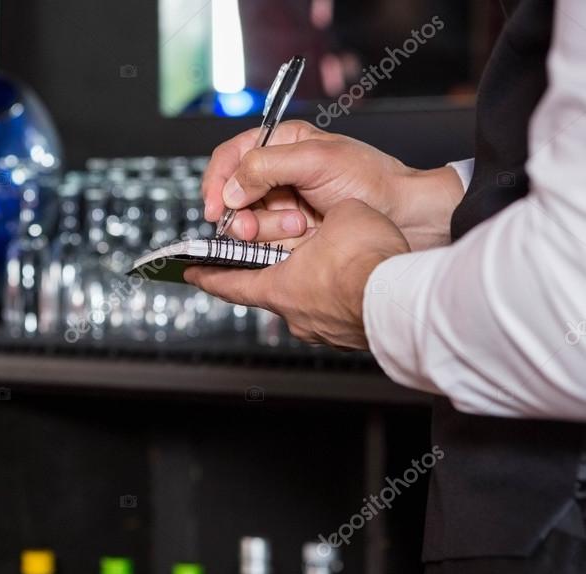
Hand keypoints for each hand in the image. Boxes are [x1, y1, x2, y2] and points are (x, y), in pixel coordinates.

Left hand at [184, 199, 409, 349]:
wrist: (405, 300)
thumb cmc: (367, 261)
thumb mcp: (340, 214)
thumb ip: (325, 213)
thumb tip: (332, 216)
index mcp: (278, 287)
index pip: (227, 282)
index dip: (207, 274)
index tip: (190, 272)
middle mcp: (294, 315)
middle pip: (269, 290)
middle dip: (272, 270)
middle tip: (275, 254)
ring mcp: (322, 330)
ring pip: (305, 302)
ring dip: (310, 284)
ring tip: (328, 265)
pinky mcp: (349, 337)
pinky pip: (335, 314)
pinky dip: (337, 297)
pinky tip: (355, 283)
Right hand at [202, 121, 463, 250]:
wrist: (407, 218)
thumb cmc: (375, 181)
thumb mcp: (318, 161)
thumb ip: (267, 167)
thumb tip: (230, 188)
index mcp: (283, 143)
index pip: (231, 156)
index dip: (216, 181)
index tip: (214, 207)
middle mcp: (279, 174)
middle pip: (233, 196)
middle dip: (242, 214)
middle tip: (250, 228)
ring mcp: (284, 205)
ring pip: (248, 223)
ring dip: (267, 230)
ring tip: (298, 227)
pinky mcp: (292, 233)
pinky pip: (266, 242)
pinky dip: (278, 244)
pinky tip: (301, 239)